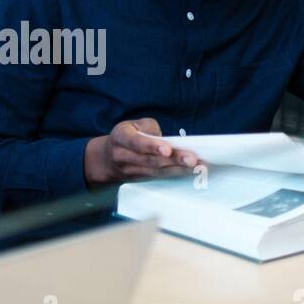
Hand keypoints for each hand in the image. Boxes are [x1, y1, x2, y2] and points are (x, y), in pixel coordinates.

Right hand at [83, 118, 202, 187]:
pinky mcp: (141, 179)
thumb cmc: (125, 136)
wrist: (106, 160)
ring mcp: (132, 171)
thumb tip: (166, 139)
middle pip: (151, 160)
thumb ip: (149, 127)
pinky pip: (160, 177)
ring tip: (198, 166)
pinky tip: (191, 171)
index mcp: (120, 138)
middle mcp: (124, 156)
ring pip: (157, 171)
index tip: (167, 149)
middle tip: (192, 159)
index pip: (136, 143)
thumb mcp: (132, 124)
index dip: (151, 146)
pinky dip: (176, 174)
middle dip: (174, 160)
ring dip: (179, 169)